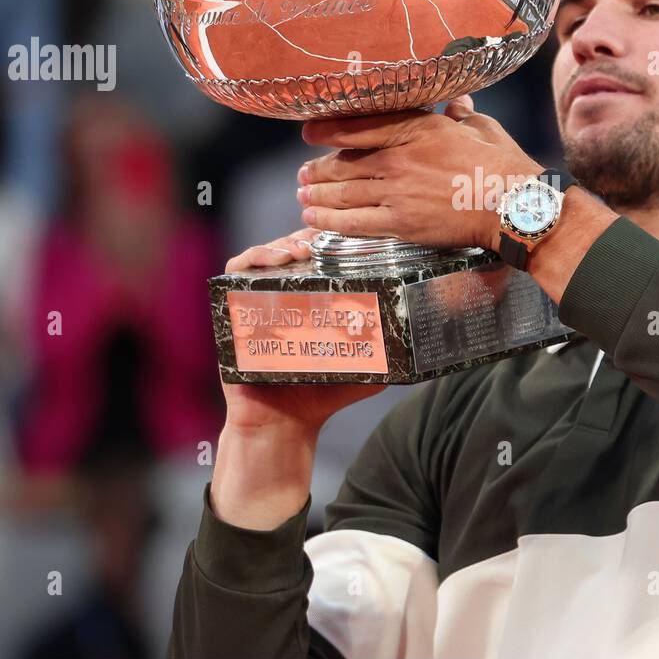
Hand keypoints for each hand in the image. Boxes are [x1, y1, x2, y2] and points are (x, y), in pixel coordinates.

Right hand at [221, 226, 386, 432]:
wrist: (284, 425)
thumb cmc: (323, 394)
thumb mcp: (365, 366)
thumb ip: (389, 349)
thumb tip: (425, 336)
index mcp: (314, 297)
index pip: (321, 253)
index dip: (334, 237)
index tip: (352, 233)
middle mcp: (286, 292)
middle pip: (294, 245)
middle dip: (309, 234)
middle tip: (326, 237)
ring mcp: (258, 297)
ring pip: (267, 251)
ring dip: (284, 242)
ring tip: (302, 248)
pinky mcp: (233, 308)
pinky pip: (235, 272)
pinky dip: (253, 258)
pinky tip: (277, 259)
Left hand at [296, 95, 543, 252]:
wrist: (513, 205)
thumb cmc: (502, 165)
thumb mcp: (480, 128)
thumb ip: (460, 113)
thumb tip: (458, 100)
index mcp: (417, 129)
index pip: (358, 126)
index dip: (326, 130)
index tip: (309, 132)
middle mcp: (400, 158)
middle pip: (344, 162)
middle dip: (317, 169)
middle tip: (303, 172)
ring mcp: (397, 192)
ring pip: (343, 193)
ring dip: (317, 194)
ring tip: (304, 194)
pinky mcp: (401, 223)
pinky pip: (354, 222)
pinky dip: (329, 220)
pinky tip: (313, 217)